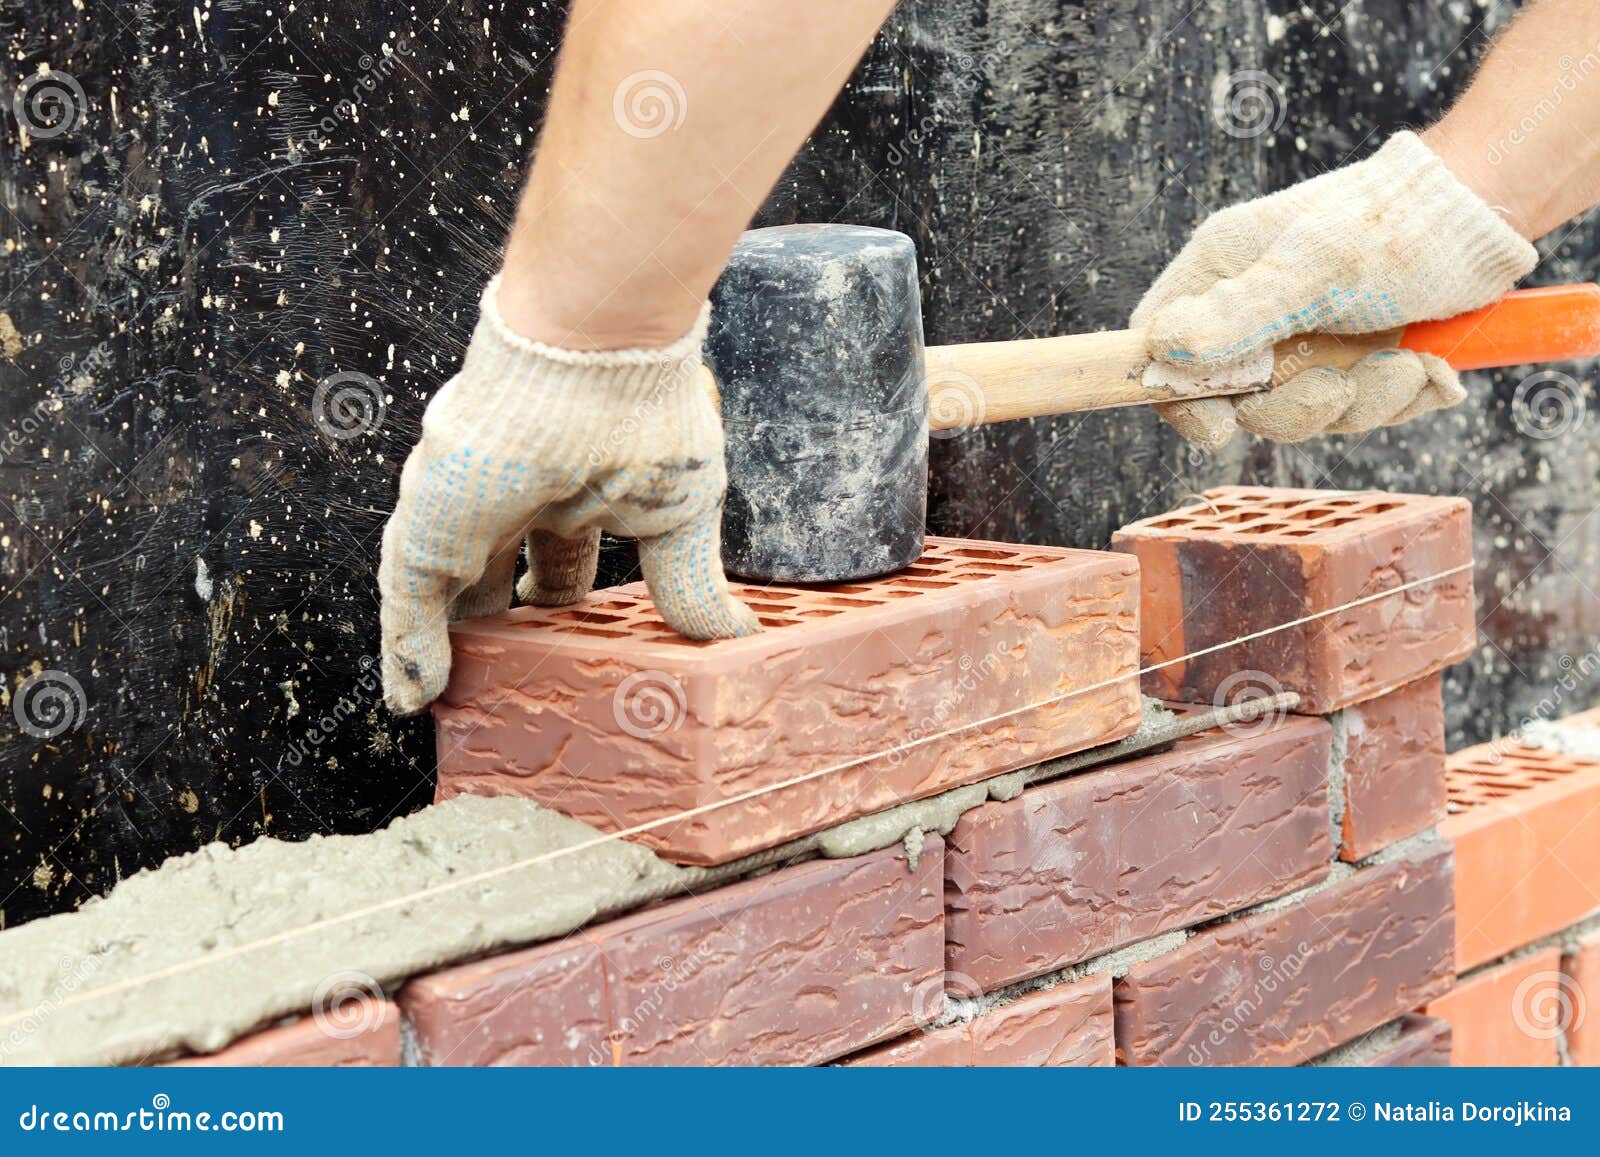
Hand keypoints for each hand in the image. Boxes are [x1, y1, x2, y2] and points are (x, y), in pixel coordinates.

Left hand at [378, 278, 759, 714]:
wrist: (590, 359)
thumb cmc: (645, 416)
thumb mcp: (678, 521)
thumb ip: (689, 588)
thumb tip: (735, 640)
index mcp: (573, 488)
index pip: (561, 563)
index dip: (563, 609)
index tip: (567, 651)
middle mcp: (513, 497)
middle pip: (496, 575)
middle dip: (501, 627)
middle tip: (506, 677)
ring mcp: (465, 511)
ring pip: (448, 591)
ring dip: (454, 644)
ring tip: (459, 697)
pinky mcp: (428, 529)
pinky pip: (409, 605)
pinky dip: (411, 653)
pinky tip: (413, 699)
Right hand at [1133, 132, 1536, 448]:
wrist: (1487, 209)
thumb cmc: (1394, 221)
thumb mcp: (1314, 268)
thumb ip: (1240, 313)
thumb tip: (1166, 350)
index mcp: (1221, 275)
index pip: (1162, 347)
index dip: (1177, 396)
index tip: (1219, 426)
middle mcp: (1254, 312)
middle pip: (1238, 400)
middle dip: (1297, 408)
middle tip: (1341, 385)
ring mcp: (1307, 339)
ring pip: (1307, 412)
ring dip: (1366, 400)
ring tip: (1411, 363)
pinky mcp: (1357, 357)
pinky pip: (1361, 408)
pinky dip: (1400, 397)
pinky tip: (1432, 366)